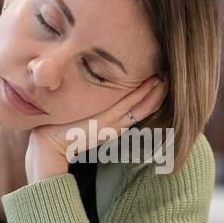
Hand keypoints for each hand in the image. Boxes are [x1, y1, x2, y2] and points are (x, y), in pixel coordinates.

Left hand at [24, 75, 167, 183]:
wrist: (51, 146)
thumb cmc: (64, 132)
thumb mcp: (85, 120)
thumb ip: (95, 112)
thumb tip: (97, 100)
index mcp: (113, 125)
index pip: (139, 109)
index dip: (153, 96)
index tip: (163, 81)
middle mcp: (116, 125)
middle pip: (145, 107)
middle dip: (159, 92)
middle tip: (172, 76)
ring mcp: (112, 123)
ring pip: (141, 106)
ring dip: (155, 92)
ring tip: (167, 78)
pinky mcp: (105, 121)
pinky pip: (128, 105)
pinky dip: (142, 94)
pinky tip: (151, 83)